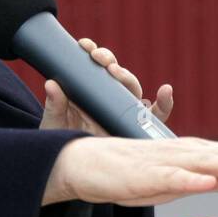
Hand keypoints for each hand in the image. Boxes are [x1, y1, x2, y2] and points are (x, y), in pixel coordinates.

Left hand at [39, 37, 172, 134]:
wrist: (69, 171)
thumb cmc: (61, 145)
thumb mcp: (53, 124)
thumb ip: (54, 105)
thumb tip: (51, 83)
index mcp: (90, 94)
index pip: (96, 69)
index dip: (94, 53)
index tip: (85, 45)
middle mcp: (109, 100)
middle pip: (116, 74)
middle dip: (109, 60)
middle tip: (98, 57)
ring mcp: (124, 113)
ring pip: (132, 89)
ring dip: (126, 76)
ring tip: (115, 71)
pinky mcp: (137, 128)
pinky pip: (156, 116)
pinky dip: (164, 103)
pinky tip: (165, 91)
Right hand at [42, 136, 217, 206]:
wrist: (85, 163)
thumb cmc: (130, 172)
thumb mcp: (175, 179)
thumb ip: (203, 178)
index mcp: (192, 155)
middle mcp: (183, 154)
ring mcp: (164, 163)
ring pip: (204, 163)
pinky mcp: (143, 175)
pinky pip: (169, 177)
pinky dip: (189, 179)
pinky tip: (208, 180)